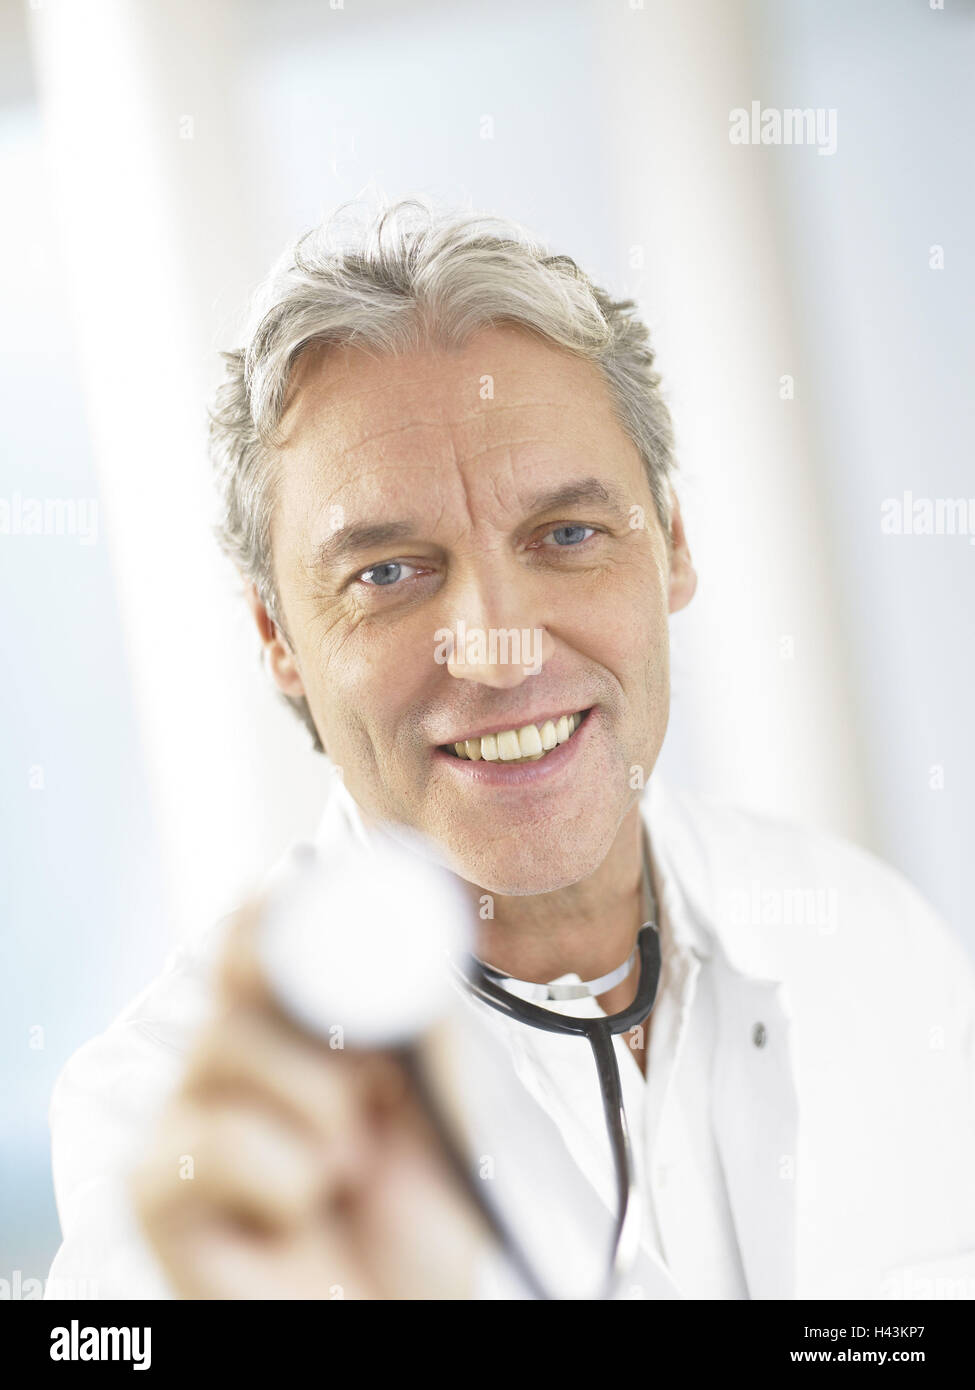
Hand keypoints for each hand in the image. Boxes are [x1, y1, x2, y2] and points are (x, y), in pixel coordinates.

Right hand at [128, 898, 489, 1298]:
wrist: (401, 1324)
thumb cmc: (413, 1226)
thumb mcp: (440, 1101)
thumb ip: (419, 1017)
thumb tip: (407, 931)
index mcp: (287, 1035)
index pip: (253, 936)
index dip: (279, 908)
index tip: (318, 896)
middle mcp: (224, 1068)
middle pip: (241, 973)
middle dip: (328, 1023)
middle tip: (372, 1088)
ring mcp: (183, 1127)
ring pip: (227, 1045)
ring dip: (319, 1109)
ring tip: (344, 1168)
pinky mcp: (155, 1195)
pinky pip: (212, 1138)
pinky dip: (285, 1178)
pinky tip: (297, 1217)